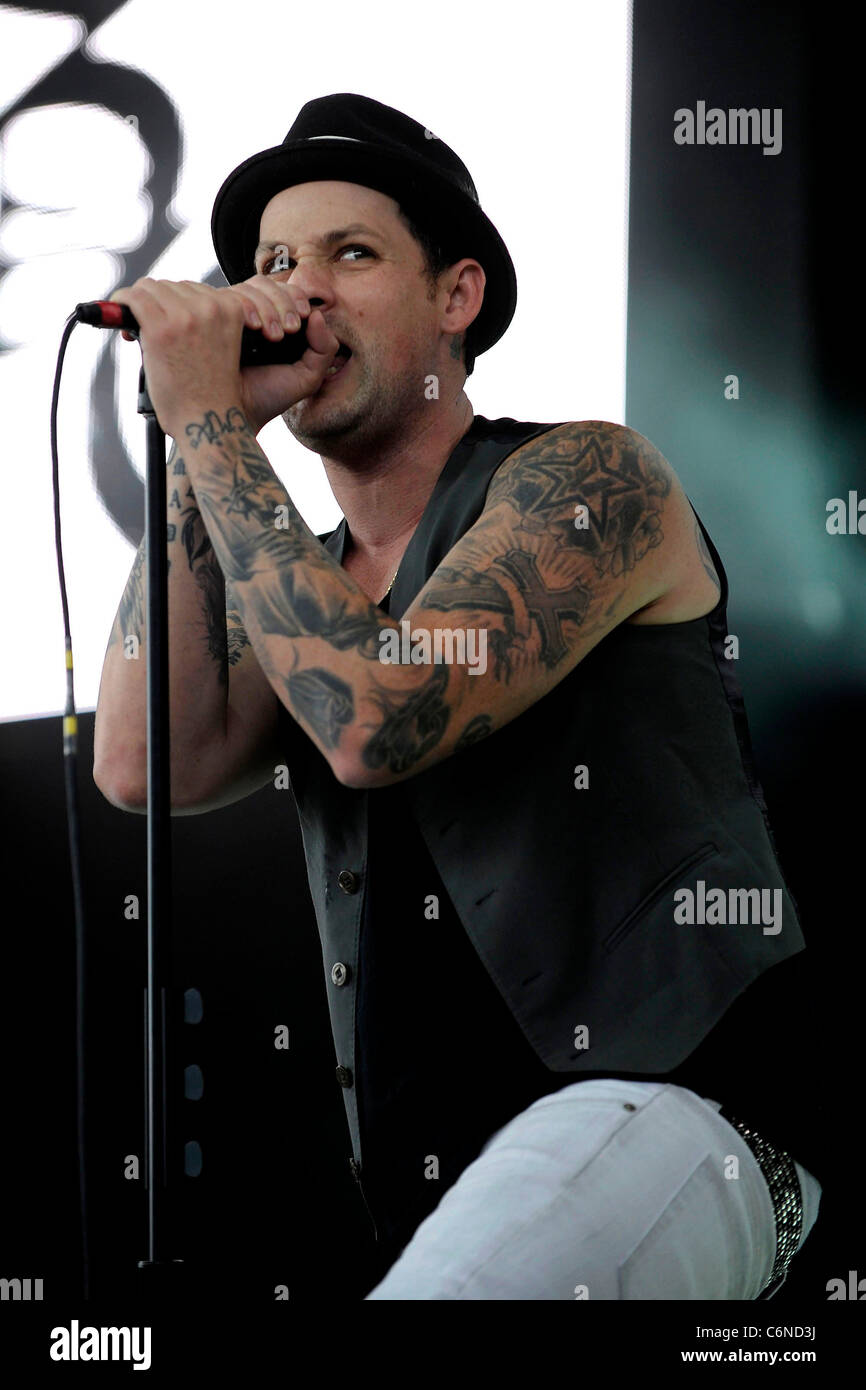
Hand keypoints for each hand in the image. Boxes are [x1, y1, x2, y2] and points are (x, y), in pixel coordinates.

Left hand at [110, 277, 340, 437]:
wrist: (209, 422)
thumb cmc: (212, 394)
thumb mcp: (221, 345)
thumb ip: (202, 320)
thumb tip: (162, 300)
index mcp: (230, 310)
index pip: (194, 288)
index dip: (176, 303)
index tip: (167, 320)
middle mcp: (209, 308)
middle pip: (171, 285)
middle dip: (158, 303)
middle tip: (149, 328)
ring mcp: (184, 317)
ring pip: (151, 287)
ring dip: (141, 303)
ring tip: (137, 328)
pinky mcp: (160, 329)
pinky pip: (133, 299)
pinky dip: (121, 302)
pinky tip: (117, 311)